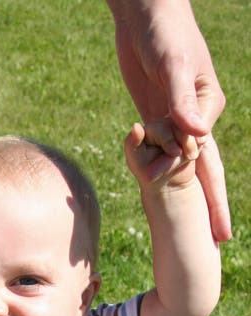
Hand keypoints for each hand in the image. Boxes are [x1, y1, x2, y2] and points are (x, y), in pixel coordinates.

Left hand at [109, 0, 229, 240]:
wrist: (145, 12)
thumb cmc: (164, 31)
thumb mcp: (173, 64)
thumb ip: (181, 100)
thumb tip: (195, 136)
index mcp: (207, 109)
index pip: (204, 160)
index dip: (205, 196)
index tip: (210, 231)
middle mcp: (197, 119)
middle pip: (207, 171)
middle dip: (214, 208)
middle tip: (221, 242)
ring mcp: (178, 120)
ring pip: (186, 167)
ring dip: (193, 198)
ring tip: (199, 229)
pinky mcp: (158, 116)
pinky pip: (162, 153)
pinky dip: (164, 175)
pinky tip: (162, 196)